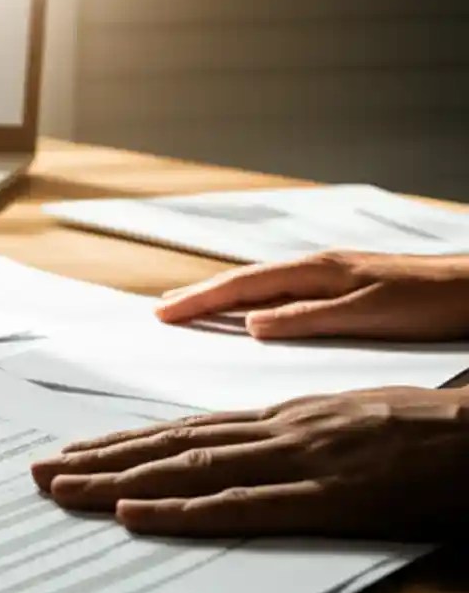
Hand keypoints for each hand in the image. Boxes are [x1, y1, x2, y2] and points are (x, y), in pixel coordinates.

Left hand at [30, 386, 468, 537]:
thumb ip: (290, 435)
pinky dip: (182, 510)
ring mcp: (298, 460)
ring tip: (63, 488)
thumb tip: (239, 450)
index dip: (125, 441)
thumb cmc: (423, 430)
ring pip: (188, 467)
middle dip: (99, 458)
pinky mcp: (327, 497)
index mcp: (281, 417)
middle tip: (40, 470)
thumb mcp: (344, 421)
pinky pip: (241, 505)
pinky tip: (136, 515)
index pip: (184, 428)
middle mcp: (276, 431)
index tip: (75, 450)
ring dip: (117, 480)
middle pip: (170, 443)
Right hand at [155, 251, 468, 340]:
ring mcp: (330, 277)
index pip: (242, 285)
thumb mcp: (367, 314)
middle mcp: (317, 269)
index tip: (162, 313)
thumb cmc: (431, 301)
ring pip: (263, 287)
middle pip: (244, 281)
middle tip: (161, 309)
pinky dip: (255, 303)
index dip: (199, 300)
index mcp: (315, 272)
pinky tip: (253, 314)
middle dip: (200, 294)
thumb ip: (307, 317)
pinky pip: (283, 295)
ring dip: (224, 297)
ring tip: (194, 308)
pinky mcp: (344, 290)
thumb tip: (251, 323)